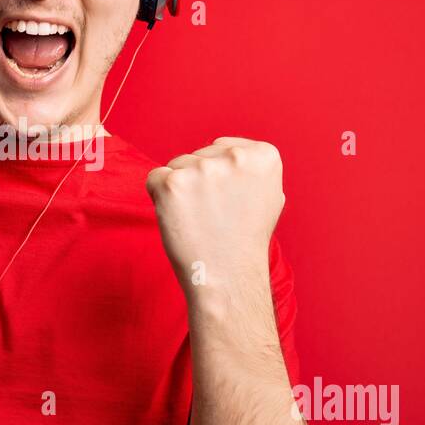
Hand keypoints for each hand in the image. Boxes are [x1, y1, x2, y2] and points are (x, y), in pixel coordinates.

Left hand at [144, 137, 284, 311]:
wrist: (228, 278)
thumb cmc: (245, 241)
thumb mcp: (269, 195)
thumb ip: (251, 167)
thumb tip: (233, 150)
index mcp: (263, 156)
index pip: (222, 146)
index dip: (219, 177)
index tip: (228, 202)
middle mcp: (236, 157)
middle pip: (198, 155)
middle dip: (198, 182)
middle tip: (212, 216)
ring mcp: (203, 168)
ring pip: (177, 166)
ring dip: (180, 190)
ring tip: (198, 220)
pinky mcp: (173, 183)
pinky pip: (155, 178)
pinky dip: (159, 198)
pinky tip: (180, 220)